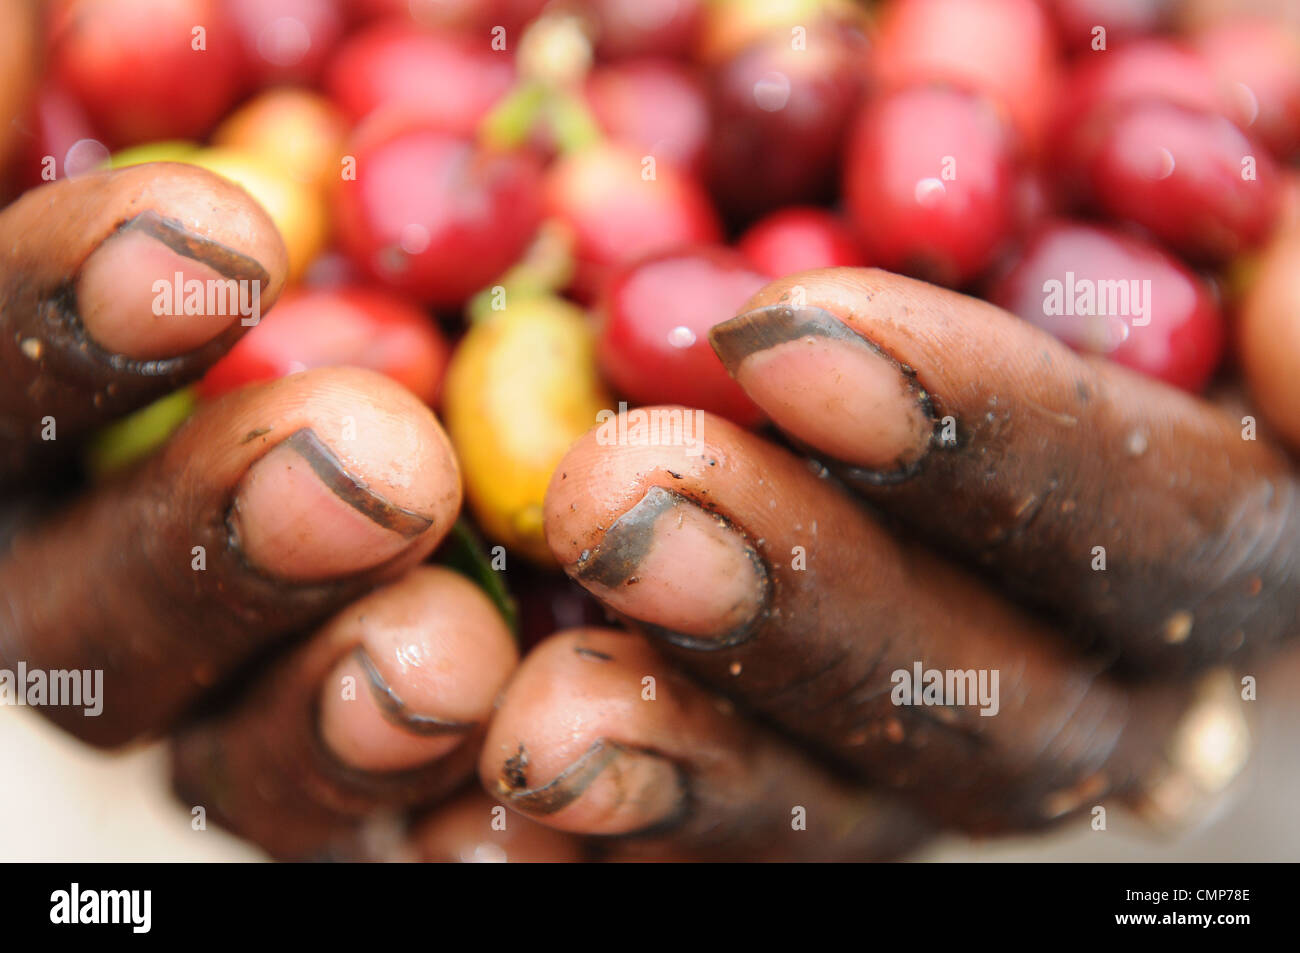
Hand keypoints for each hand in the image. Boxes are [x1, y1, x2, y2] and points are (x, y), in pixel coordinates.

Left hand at [463, 268, 1291, 857]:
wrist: (942, 243)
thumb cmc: (1087, 193)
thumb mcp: (1194, 151)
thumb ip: (1266, 207)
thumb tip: (1285, 315)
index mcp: (1209, 532)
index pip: (1159, 525)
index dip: (999, 446)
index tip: (793, 340)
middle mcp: (1083, 678)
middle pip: (986, 711)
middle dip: (805, 604)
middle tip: (626, 498)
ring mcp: (926, 753)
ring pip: (841, 807)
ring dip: (689, 755)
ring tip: (540, 711)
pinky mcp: (793, 778)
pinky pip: (711, 836)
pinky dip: (612, 816)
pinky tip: (481, 800)